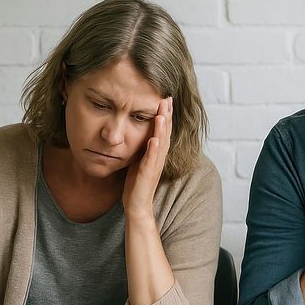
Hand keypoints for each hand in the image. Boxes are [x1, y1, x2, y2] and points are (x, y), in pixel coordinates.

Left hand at [123, 97, 172, 217]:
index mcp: (156, 153)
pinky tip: (154, 139)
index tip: (165, 98)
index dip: (165, 115)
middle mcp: (158, 158)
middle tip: (167, 98)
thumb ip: (142, 148)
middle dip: (167, 115)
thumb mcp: (138, 161)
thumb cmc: (136, 185)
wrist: (137, 206)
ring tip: (163, 113)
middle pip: (165, 133)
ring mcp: (154, 166)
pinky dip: (154, 149)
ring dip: (162, 129)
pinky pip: (151, 160)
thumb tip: (140, 134)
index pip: (162, 130)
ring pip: (161, 144)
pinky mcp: (148, 175)